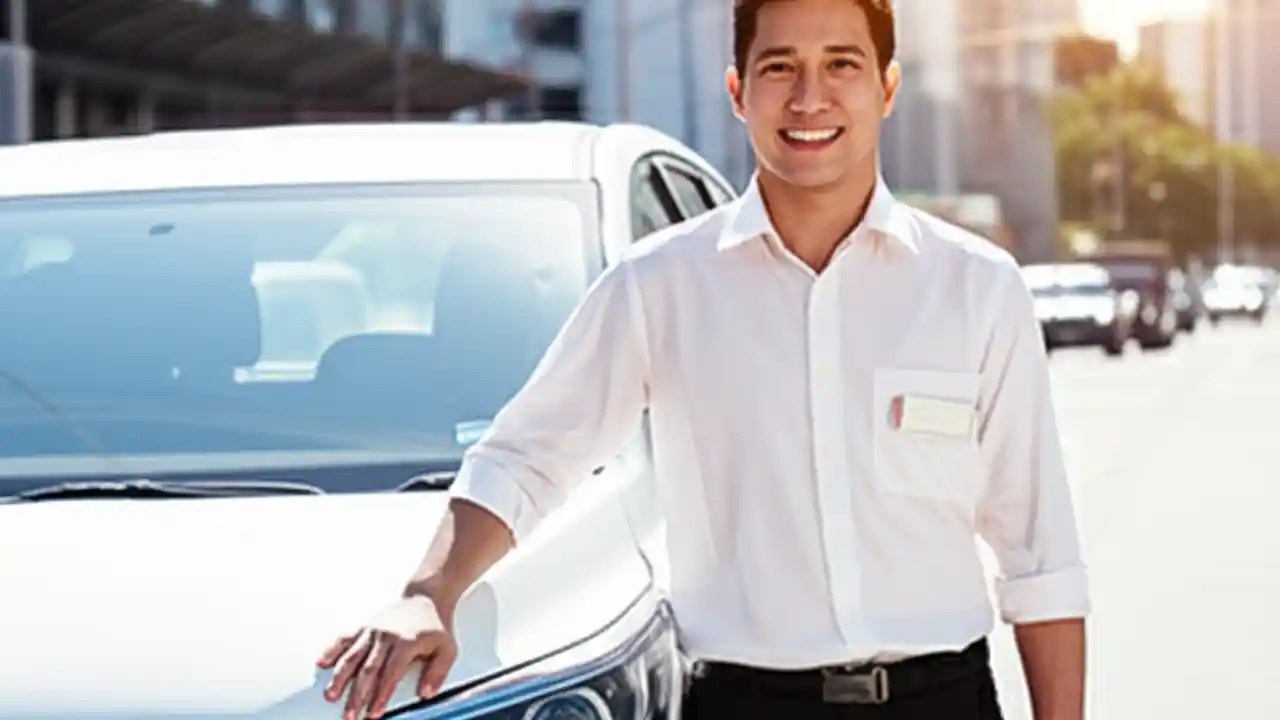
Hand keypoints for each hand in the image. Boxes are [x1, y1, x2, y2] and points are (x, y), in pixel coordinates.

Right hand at [317, 595, 458, 719]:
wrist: (425, 598)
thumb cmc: (435, 627)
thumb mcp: (447, 649)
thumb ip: (438, 672)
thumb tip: (427, 694)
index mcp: (406, 642)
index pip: (391, 674)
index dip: (381, 695)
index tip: (373, 714)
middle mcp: (386, 636)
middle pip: (368, 669)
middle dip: (357, 695)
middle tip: (350, 715)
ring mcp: (372, 630)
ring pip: (352, 656)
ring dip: (340, 678)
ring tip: (331, 696)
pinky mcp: (364, 626)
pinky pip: (345, 638)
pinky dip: (332, 650)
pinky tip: (322, 664)